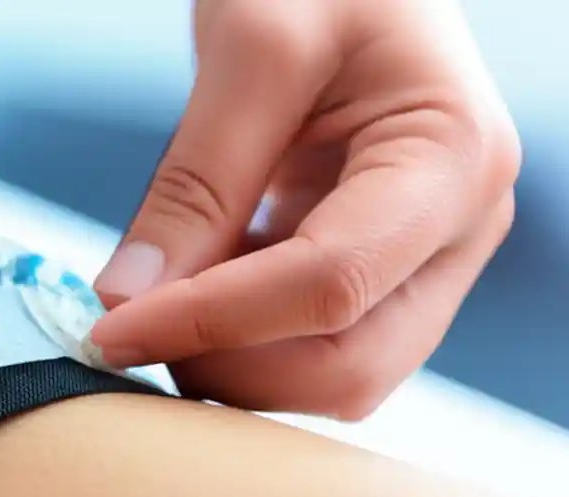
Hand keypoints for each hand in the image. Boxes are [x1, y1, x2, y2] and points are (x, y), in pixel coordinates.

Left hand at [90, 0, 519, 418]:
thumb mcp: (250, 48)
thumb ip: (195, 181)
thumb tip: (124, 302)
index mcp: (453, 157)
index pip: (329, 283)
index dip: (210, 322)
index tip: (108, 330)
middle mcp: (461, 228)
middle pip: (350, 366)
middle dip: (226, 366)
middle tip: (124, 330)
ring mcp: (430, 261)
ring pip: (337, 377)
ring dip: (232, 366)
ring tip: (154, 305)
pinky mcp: (388, 276)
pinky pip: (318, 349)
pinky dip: (243, 345)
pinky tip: (189, 291)